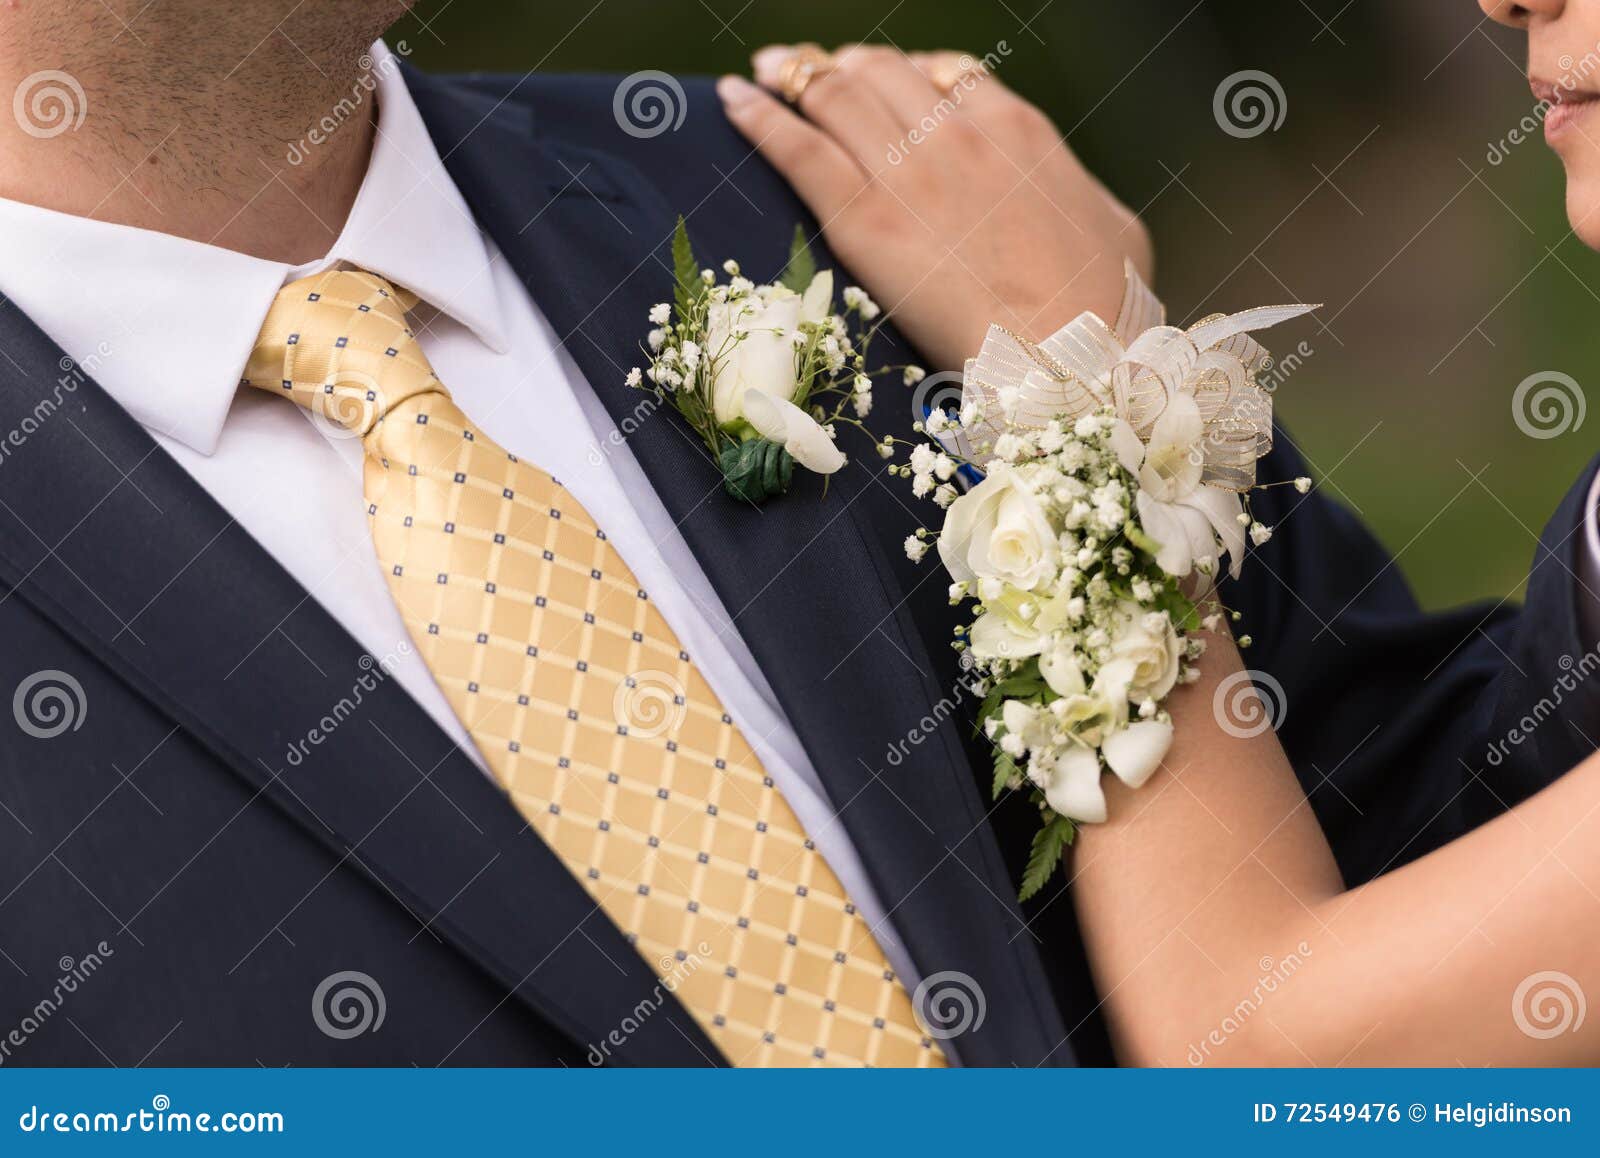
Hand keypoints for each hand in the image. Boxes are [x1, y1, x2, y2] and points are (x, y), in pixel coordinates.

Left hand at [716, 44, 1153, 371]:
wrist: (1067, 356)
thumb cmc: (1104, 307)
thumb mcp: (1113, 225)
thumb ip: (1076, 189)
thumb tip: (1069, 191)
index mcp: (1017, 129)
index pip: (946, 74)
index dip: (906, 72)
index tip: (884, 82)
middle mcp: (957, 133)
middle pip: (881, 71)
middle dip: (843, 65)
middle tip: (811, 72)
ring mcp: (907, 172)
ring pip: (834, 95)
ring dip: (795, 75)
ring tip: (766, 72)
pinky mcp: (865, 219)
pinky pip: (798, 149)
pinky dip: (758, 117)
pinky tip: (732, 99)